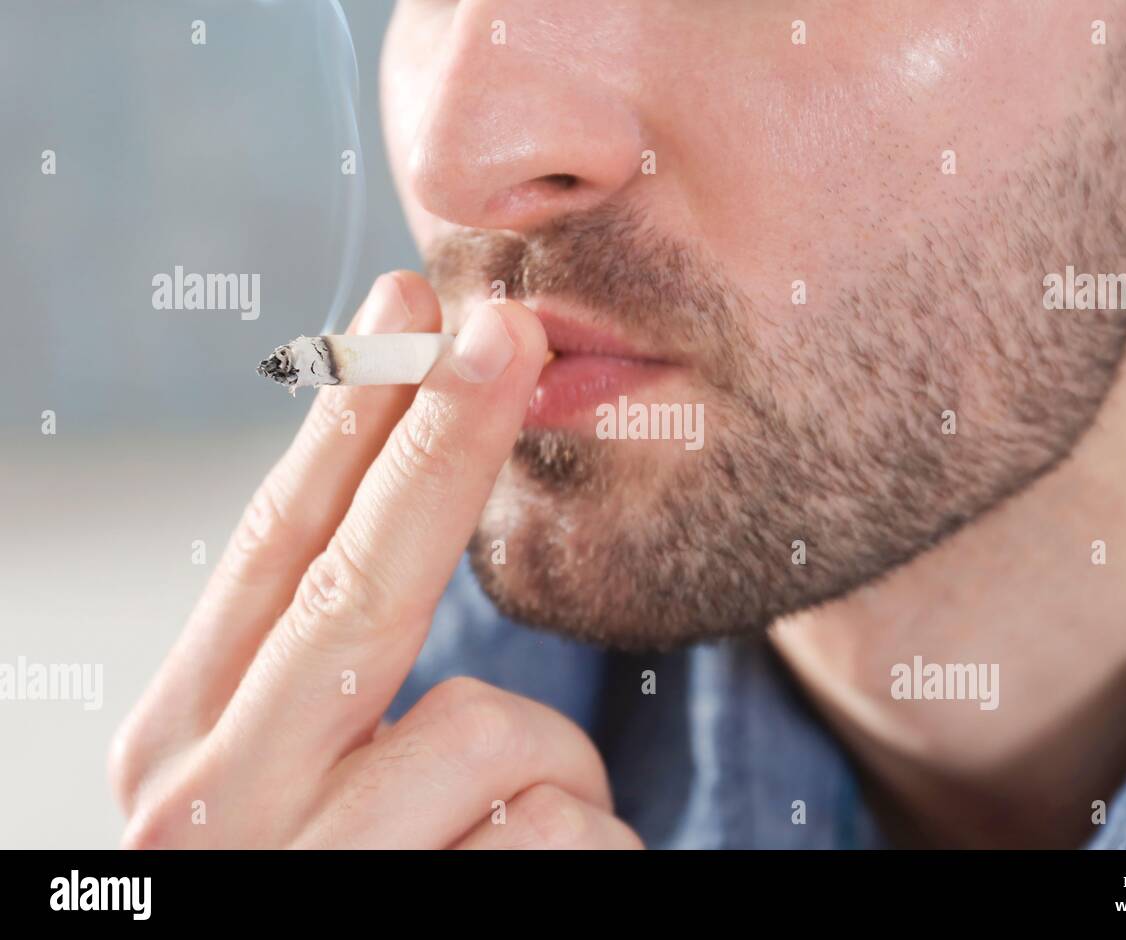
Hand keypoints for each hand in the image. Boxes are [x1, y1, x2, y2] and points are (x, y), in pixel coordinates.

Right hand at [109, 272, 641, 848]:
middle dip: (435, 440)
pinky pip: (564, 832)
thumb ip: (326, 675)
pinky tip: (528, 888)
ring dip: (553, 783)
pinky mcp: (418, 919)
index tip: (404, 314)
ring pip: (500, 738)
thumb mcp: (290, 785)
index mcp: (188, 753)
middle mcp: (217, 811)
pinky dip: (589, 849)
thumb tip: (402, 508)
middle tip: (496, 323)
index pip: (276, 555)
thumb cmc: (333, 885)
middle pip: (353, 586)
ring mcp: (320, 872)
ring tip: (510, 852)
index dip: (346, 426)